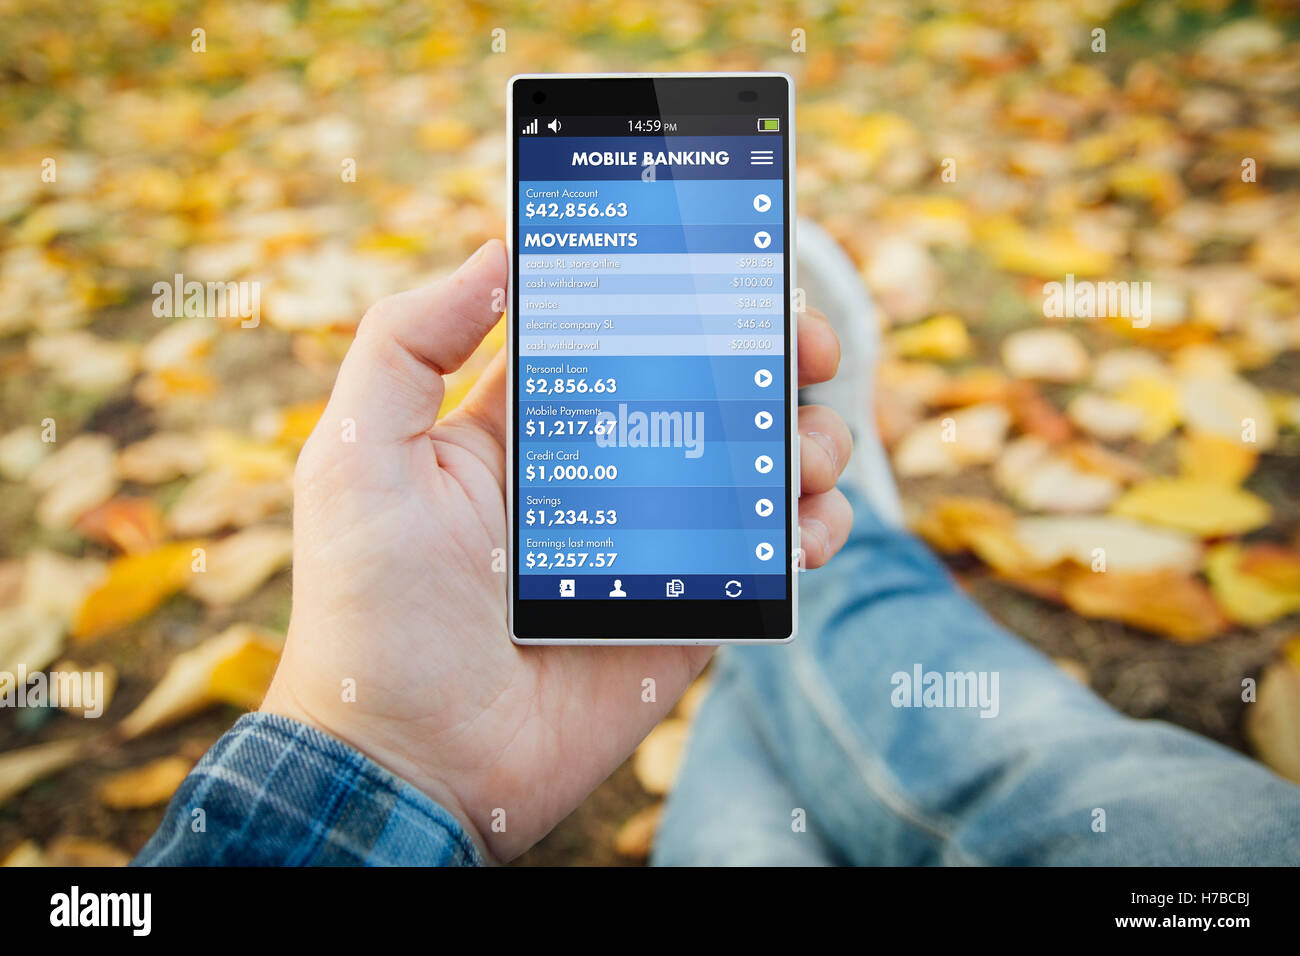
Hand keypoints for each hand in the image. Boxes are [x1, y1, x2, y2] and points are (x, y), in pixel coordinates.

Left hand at [261, 240, 854, 860]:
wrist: (417, 759)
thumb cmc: (371, 607)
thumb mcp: (358, 455)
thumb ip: (407, 341)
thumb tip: (494, 251)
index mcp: (529, 424)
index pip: (625, 333)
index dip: (684, 295)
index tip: (734, 267)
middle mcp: (603, 470)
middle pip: (711, 388)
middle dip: (771, 356)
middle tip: (805, 347)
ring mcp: (657, 538)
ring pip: (759, 462)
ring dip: (806, 438)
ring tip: (803, 450)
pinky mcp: (692, 601)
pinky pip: (774, 552)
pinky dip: (812, 529)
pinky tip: (802, 529)